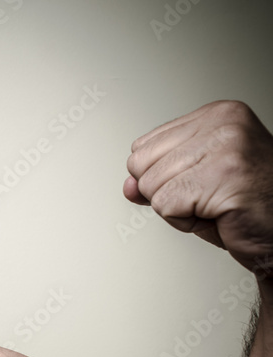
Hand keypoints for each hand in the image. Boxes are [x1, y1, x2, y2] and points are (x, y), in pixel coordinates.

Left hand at [124, 100, 272, 274]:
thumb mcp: (193, 186)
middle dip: (167, 194)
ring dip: (179, 210)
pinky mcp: (223, 175)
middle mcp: (222, 123)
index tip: (202, 182)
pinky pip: (167, 207)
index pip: (142, 147)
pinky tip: (220, 215)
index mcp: (216, 115)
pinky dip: (187, 222)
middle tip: (210, 197)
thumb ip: (156, 180)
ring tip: (217, 205)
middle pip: (140, 166)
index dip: (163, 178)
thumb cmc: (246, 207)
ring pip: (151, 188)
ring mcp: (225, 146)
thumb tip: (127, 185)